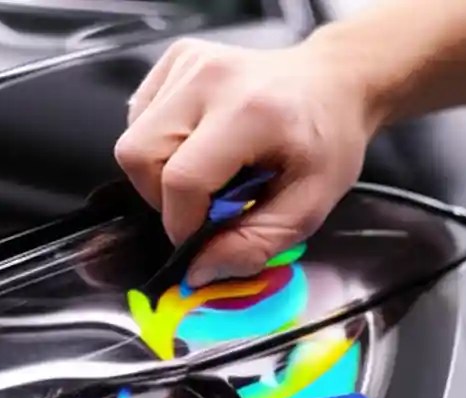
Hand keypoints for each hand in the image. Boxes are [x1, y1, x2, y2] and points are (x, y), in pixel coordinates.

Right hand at [114, 37, 378, 285]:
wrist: (333, 84)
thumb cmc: (326, 144)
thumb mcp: (309, 207)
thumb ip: (254, 245)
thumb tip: (196, 272)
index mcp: (251, 112)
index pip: (183, 179)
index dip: (183, 224)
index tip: (202, 239)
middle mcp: (211, 78)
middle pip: (138, 155)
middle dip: (161, 197)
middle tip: (201, 206)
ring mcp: (189, 61)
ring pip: (132, 138)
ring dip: (158, 172)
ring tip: (205, 172)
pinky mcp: (177, 57)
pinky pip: (139, 117)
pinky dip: (158, 145)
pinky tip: (197, 144)